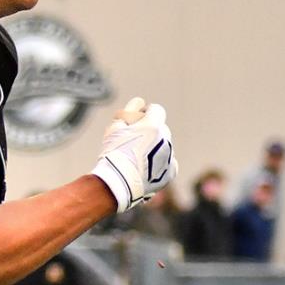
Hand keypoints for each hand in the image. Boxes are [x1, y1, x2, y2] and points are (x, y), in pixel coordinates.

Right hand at [91, 97, 177, 211]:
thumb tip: (139, 102)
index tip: (135, 121)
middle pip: (160, 129)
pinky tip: (145, 169)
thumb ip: (128, 111)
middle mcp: (165, 139)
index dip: (145, 113)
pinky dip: (158, 164)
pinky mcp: (170, 172)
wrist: (118, 183)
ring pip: (163, 146)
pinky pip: (167, 163)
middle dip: (148, 132)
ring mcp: (169, 156)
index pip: (155, 110)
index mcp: (153, 126)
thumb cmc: (114, 153)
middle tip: (130, 143)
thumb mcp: (115, 127)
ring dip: (152, 148)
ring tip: (134, 160)